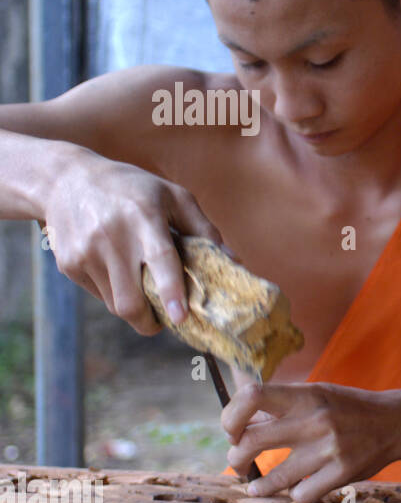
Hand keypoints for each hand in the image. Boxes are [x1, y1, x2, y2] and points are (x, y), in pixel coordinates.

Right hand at [42, 151, 222, 333]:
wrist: (66, 180)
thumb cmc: (132, 189)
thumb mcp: (173, 196)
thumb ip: (203, 229)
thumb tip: (233, 261)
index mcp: (144, 217)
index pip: (159, 259)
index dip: (170, 291)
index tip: (180, 318)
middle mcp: (112, 237)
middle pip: (130, 300)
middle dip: (150, 321)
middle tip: (166, 319)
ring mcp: (85, 253)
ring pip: (115, 304)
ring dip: (135, 307)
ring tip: (143, 286)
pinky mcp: (69, 264)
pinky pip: (99, 295)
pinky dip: (115, 293)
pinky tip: (117, 269)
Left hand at [222, 383, 400, 502]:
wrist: (395, 422)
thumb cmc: (346, 408)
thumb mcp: (316, 395)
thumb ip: (280, 408)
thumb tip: (237, 425)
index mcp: (305, 395)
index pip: (251, 397)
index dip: (231, 416)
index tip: (233, 431)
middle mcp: (315, 420)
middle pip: (251, 441)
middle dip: (236, 457)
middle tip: (239, 462)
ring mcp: (329, 448)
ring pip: (273, 479)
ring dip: (259, 486)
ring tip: (256, 487)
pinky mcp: (343, 473)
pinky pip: (302, 496)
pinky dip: (295, 496)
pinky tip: (298, 490)